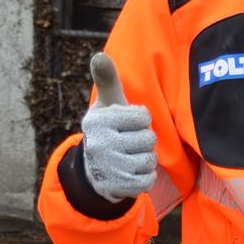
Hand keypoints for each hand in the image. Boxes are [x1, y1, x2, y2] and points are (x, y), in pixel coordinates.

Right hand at [80, 51, 156, 201]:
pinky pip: (148, 180)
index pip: (142, 117)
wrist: (94, 171)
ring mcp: (109, 168)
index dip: (141, 120)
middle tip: (130, 142)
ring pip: (149, 160)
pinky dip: (146, 177)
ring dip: (146, 159)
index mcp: (99, 121)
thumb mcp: (106, 104)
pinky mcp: (118, 187)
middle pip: (148, 139)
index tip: (128, 123)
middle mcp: (101, 144)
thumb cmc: (108, 129)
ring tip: (131, 156)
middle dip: (144, 141)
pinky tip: (133, 172)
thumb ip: (107, 80)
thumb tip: (99, 55)